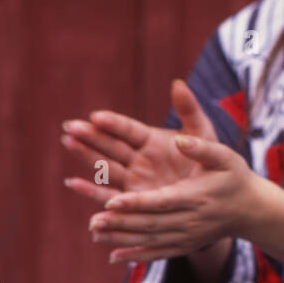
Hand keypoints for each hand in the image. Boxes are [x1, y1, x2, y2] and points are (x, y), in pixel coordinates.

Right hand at [62, 78, 217, 207]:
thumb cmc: (208, 159)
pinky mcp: (132, 199)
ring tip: (67, 141)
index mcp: (151, 139)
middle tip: (70, 126)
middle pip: (110, 145)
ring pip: (105, 166)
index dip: (113, 123)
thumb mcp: (202, 133)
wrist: (216, 193)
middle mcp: (137, 157)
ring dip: (85, 155)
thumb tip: (178, 83)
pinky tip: (72, 182)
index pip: (128, 129)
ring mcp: (133, 178)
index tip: (96, 116)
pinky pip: (108, 194)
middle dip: (90, 135)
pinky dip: (90, 190)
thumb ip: (189, 109)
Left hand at [86, 132, 276, 263]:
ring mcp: (188, 236)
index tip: (111, 200)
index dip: (136, 202)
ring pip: (150, 240)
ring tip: (95, 233)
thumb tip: (179, 140)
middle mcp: (191, 220)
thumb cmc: (235, 177)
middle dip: (121, 223)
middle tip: (94, 220)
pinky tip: (113, 256)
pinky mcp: (186, 246)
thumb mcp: (225, 157)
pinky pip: (158, 254)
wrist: (252, 210)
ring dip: (122, 238)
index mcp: (197, 196)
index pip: (162, 201)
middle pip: (151, 224)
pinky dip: (136, 256)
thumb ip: (202, 147)